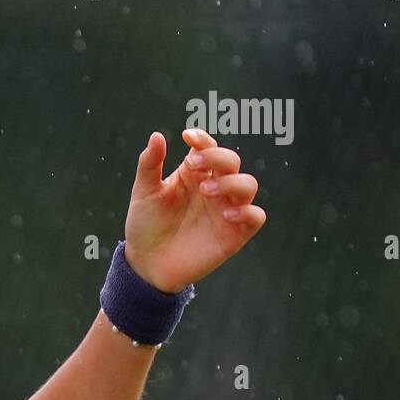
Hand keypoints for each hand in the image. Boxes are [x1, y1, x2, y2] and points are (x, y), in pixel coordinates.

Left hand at [122, 129, 265, 292]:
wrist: (147, 263)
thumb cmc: (146, 225)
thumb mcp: (143, 193)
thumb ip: (150, 165)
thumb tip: (157, 135)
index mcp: (194, 175)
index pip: (208, 148)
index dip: (203, 139)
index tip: (188, 137)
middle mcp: (214, 188)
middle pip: (232, 161)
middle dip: (217, 157)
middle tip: (195, 164)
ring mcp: (225, 209)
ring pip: (248, 185)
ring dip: (231, 182)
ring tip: (206, 191)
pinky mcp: (234, 233)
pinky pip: (256, 216)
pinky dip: (247, 212)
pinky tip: (225, 215)